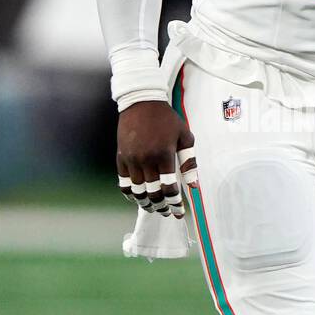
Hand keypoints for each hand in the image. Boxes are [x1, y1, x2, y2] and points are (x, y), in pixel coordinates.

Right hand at [116, 101, 196, 218]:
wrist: (142, 102)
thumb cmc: (167, 119)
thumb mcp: (185, 136)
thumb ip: (189, 161)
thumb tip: (193, 185)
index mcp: (164, 155)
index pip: (169, 187)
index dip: (174, 203)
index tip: (178, 212)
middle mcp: (146, 160)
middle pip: (152, 193)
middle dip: (161, 206)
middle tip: (166, 212)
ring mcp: (131, 159)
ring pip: (137, 191)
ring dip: (145, 203)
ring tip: (153, 207)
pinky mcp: (121, 157)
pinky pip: (123, 182)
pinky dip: (130, 194)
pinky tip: (137, 198)